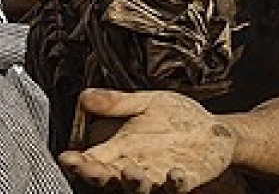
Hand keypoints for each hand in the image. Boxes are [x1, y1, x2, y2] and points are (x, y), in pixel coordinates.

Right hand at [59, 89, 233, 192]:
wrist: (211, 129)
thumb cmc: (174, 118)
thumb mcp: (146, 103)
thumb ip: (117, 103)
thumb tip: (84, 95)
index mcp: (121, 151)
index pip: (93, 160)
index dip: (79, 162)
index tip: (67, 156)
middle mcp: (136, 167)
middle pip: (111, 179)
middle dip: (98, 175)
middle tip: (90, 168)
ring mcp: (160, 176)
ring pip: (140, 188)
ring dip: (134, 183)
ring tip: (130, 171)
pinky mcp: (185, 180)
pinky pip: (178, 187)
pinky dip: (175, 182)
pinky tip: (175, 172)